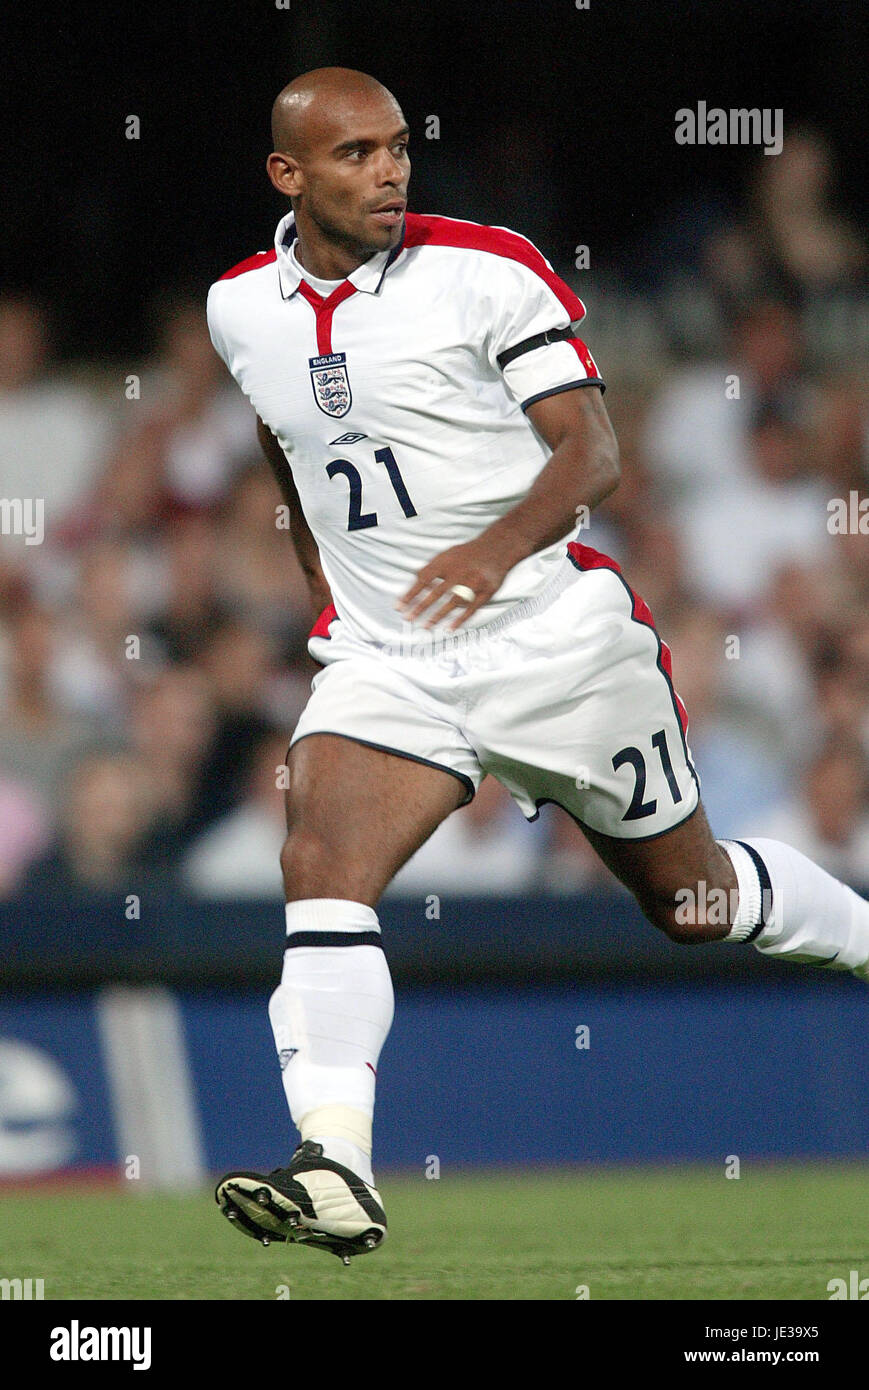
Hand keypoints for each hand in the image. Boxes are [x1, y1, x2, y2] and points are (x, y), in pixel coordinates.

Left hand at [396, 534, 519, 629]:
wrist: (497, 548)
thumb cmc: (468, 554)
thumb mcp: (447, 554)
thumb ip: (432, 567)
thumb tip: (414, 578)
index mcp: (447, 562)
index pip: (424, 579)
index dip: (411, 593)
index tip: (399, 606)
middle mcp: (459, 572)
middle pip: (436, 592)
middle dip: (421, 607)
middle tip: (408, 619)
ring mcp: (473, 582)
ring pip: (453, 602)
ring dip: (438, 615)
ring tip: (425, 626)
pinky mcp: (486, 591)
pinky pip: (472, 608)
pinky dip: (460, 619)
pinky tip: (449, 628)